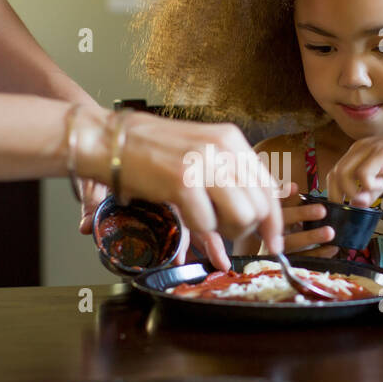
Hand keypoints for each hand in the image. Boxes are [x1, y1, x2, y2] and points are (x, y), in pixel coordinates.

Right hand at [79, 114, 284, 270]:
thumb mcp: (200, 152)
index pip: (269, 186)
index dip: (274, 221)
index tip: (272, 242)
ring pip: (243, 218)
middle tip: (225, 232)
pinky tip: (185, 215)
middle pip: (261, 207)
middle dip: (247, 229)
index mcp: (231, 139)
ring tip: (204, 222)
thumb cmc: (149, 150)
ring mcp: (204, 164)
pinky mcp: (183, 181)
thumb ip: (228, 178)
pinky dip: (198, 229)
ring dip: (226, 231)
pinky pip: (208, 223)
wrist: (108, 141)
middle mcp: (223, 148)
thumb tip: (256, 215)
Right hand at [257, 181, 337, 257]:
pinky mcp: (288, 263)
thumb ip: (288, 200)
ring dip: (311, 236)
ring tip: (330, 232)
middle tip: (322, 210)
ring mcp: (278, 250)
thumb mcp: (284, 212)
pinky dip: (319, 253)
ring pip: (291, 243)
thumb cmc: (285, 227)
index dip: (283, 196)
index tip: (295, 186)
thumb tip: (293, 187)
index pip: (273, 205)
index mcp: (266, 219)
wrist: (276, 258)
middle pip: (281, 223)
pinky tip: (332, 248)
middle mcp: (268, 234)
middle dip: (301, 214)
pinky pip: (303, 259)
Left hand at [324, 122, 382, 206]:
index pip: (334, 174)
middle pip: (335, 174)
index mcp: (356, 154)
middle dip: (339, 196)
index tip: (344, 208)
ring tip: (370, 196)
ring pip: (344, 173)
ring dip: (353, 192)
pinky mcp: (382, 153)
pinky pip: (363, 172)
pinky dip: (368, 185)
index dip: (334, 193)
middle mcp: (359, 149)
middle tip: (352, 208)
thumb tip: (357, 206)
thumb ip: (371, 192)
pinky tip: (381, 185)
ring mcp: (369, 149)